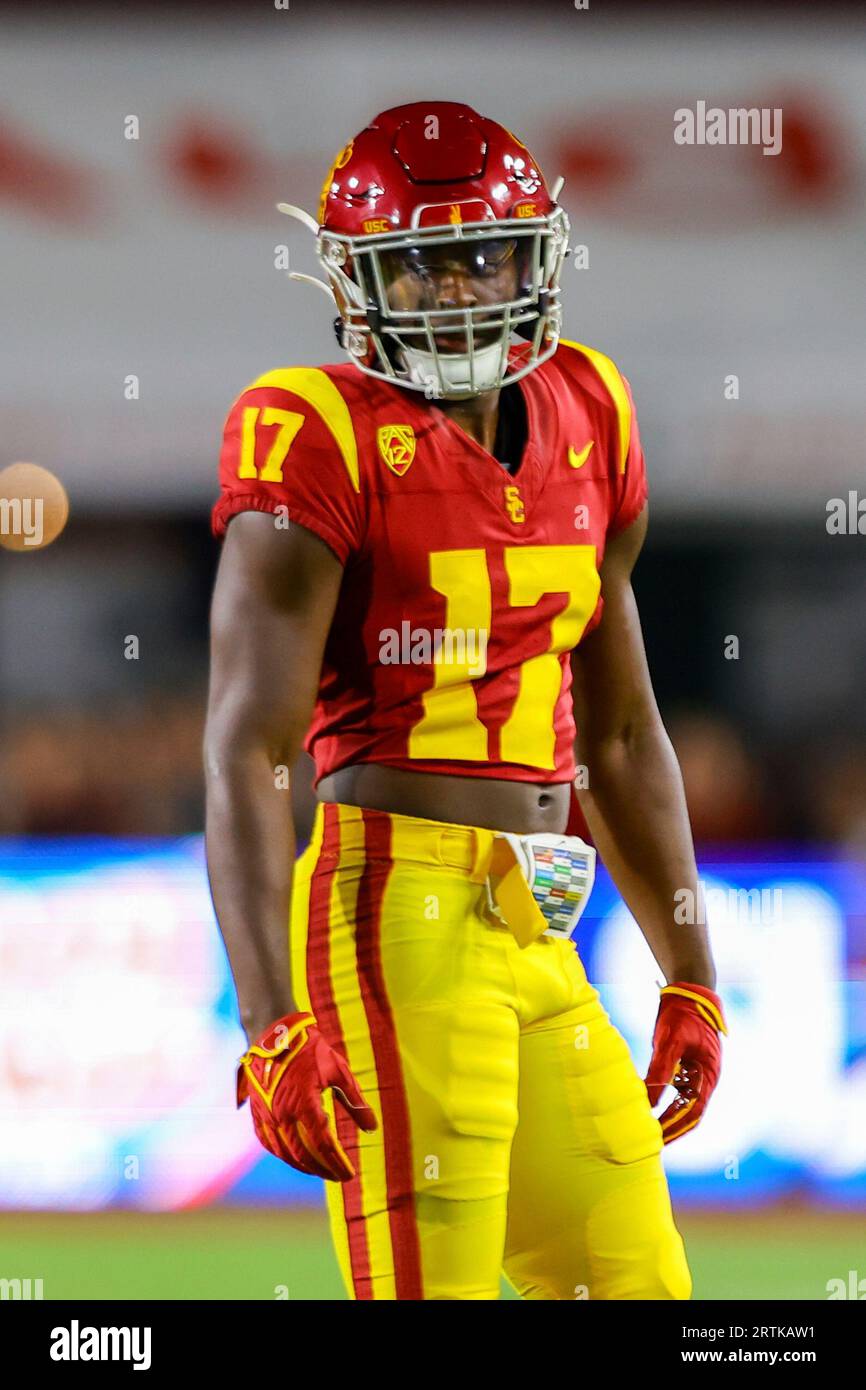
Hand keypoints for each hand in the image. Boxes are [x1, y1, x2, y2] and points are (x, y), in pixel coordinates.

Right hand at [237, 1011, 376, 1180]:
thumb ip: (355, 1101)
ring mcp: (266, 1115)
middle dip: (323, 1169)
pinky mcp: (257, 1112)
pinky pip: (268, 1142)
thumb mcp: (338, 1071)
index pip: (323, 1145)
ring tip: (321, 1171)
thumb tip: (373, 1128)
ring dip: (303, 1166)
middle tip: (338, 1176)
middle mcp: (282, 1114)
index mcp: (305, 1103)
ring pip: (285, 1152)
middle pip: (304, 1154)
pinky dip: (283, 1154)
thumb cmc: (310, 1049)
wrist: (275, 1033)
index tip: (349, 1174)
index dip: (336, 1163)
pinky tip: (295, 1158)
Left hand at [644, 982, 726, 1142]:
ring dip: (667, 1116)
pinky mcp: (686, 1065)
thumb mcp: (670, 1041)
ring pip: (683, 1103)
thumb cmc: (683, 1014)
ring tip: (647, 1128)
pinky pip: (676, 1090)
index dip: (676, 1128)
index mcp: (709, 1075)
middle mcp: (705, 1078)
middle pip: (689, 1112)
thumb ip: (661, 1071)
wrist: (688, 991)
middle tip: (650, 1141)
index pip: (693, 1112)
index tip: (659, 1140)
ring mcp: (697, 1072)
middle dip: (671, 1128)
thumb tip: (650, 1102)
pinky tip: (648, 1105)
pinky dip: (664, 1100)